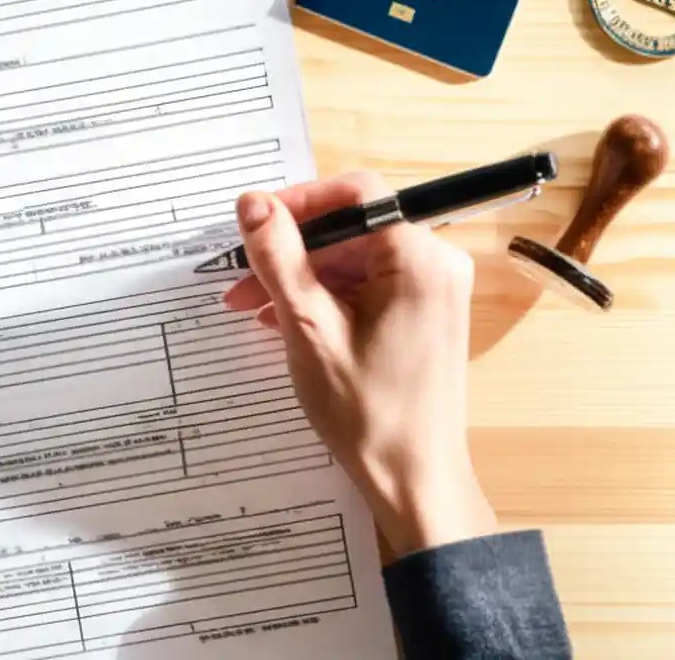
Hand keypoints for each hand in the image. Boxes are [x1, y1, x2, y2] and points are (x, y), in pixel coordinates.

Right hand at [224, 174, 496, 556]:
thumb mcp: (309, 328)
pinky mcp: (420, 314)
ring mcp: (431, 290)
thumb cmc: (368, 413)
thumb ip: (279, 258)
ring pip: (353, 259)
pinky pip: (365, 286)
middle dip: (290, 249)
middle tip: (240, 281)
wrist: (413, 479)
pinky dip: (322, 297)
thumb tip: (252, 203)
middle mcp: (435, 264)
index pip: (356, 193)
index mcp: (419, 259)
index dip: (299, 202)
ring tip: (252, 308)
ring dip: (299, 276)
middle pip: (351, 227)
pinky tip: (283, 321)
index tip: (254, 227)